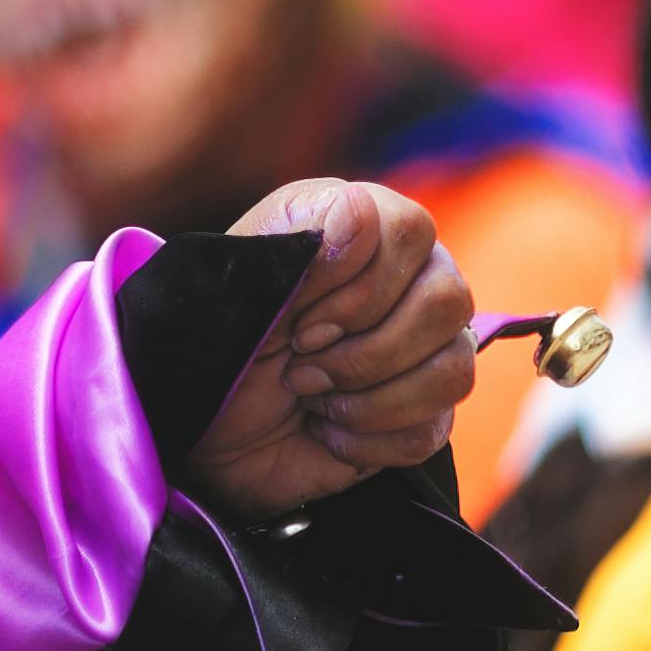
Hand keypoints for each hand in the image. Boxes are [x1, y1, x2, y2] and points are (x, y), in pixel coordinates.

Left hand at [181, 181, 474, 517]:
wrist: (196, 428)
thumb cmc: (214, 341)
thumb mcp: (238, 286)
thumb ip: (299, 242)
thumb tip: (361, 210)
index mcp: (357, 226)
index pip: (411, 231)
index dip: (362, 287)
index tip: (302, 323)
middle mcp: (404, 278)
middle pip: (447, 302)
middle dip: (365, 350)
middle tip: (300, 365)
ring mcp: (420, 347)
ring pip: (453, 368)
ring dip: (369, 397)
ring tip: (310, 396)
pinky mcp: (421, 412)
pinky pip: (433, 427)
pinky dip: (369, 439)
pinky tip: (325, 430)